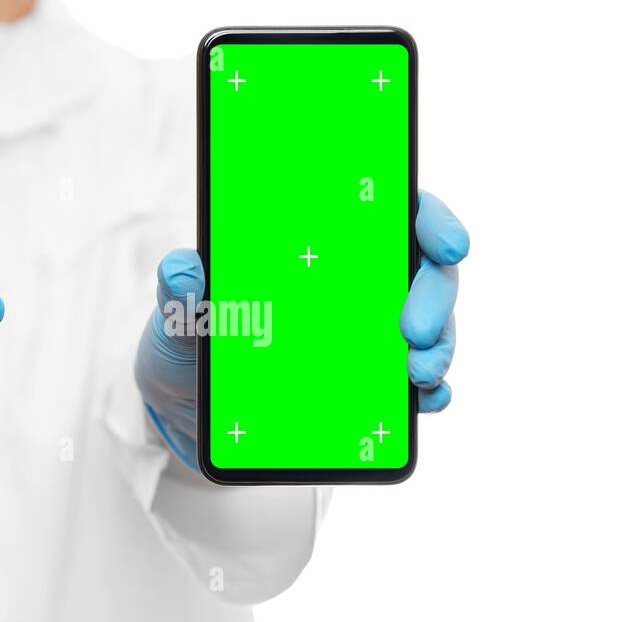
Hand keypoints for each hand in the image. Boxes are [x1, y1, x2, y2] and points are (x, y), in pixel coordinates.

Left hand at [135, 190, 468, 468]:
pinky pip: (417, 383)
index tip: (445, 243)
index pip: (390, 213)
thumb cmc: (189, 341)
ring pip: (431, 327)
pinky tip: (427, 400)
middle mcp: (356, 283)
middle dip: (435, 297)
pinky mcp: (371, 382)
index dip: (429, 219)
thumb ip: (179, 291)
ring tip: (419, 373)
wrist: (186, 408)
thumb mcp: (175, 315)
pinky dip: (430, 392)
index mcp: (320, 244)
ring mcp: (369, 332)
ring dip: (439, 348)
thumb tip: (182, 270)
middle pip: (423, 272)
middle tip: (416, 331)